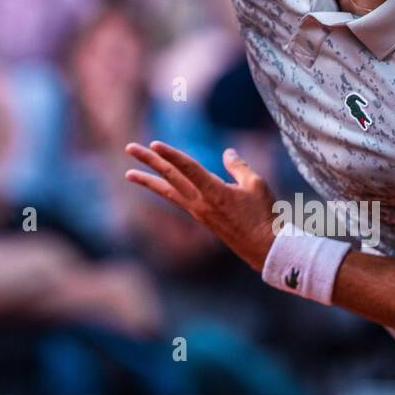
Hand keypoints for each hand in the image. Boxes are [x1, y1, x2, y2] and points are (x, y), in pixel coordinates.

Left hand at [124, 141, 277, 270]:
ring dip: (148, 181)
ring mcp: (198, 211)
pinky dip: (165, 190)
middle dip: (149, 161)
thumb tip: (227, 152)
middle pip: (170, 177)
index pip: (188, 168)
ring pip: (168, 192)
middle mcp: (200, 203)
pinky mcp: (201, 218)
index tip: (153, 144)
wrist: (265, 249)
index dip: (171, 154)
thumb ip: (238, 166)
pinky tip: (159, 184)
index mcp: (214, 193)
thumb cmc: (264, 216)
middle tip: (129, 148)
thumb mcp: (256, 184)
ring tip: (129, 174)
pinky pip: (178, 200)